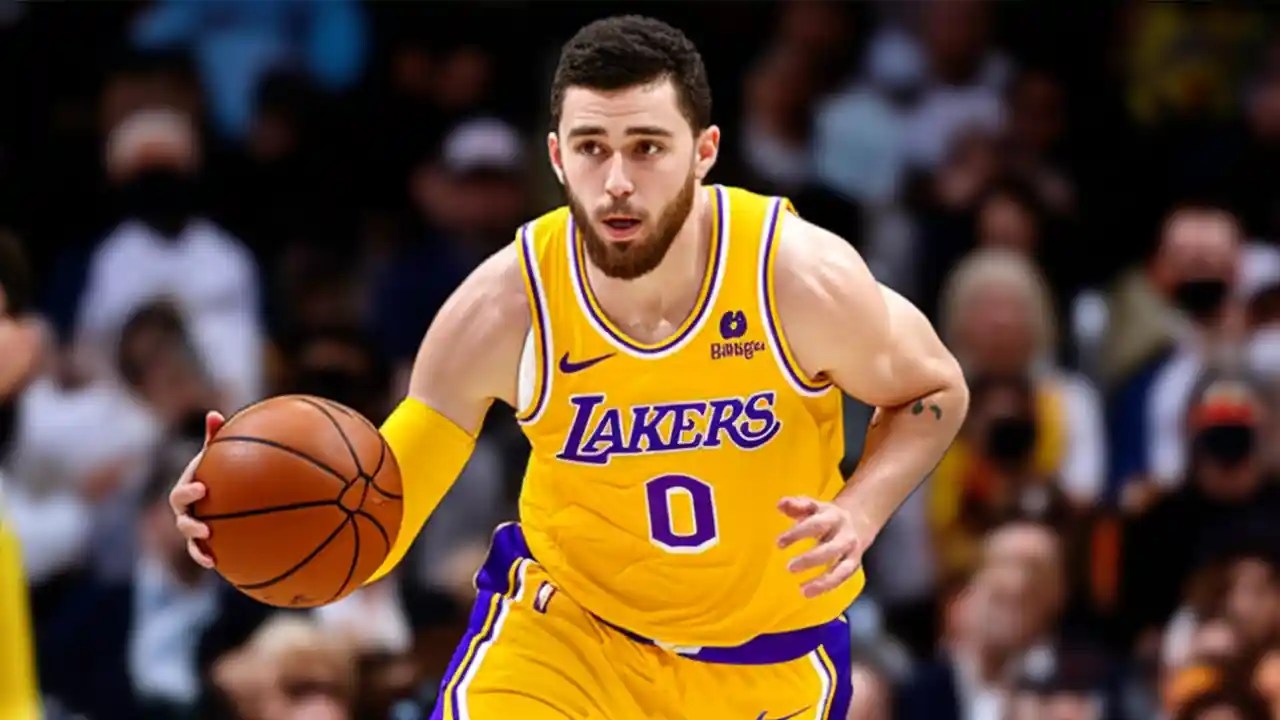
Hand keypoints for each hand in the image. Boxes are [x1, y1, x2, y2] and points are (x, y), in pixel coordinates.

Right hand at [168, 410, 225, 568]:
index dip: (189, 491)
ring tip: (209, 545)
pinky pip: (201, 552)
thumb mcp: (219, 455)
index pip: (183, 491)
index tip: (204, 488)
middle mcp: (186, 509)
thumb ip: (216, 438)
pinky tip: (217, 564)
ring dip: (196, 544)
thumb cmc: (222, 469)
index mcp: (189, 488)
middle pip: (181, 516)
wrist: (225, 494)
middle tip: (204, 524)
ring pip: (188, 537)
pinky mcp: (203, 541)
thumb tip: (213, 413)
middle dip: (189, 520)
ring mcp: (193, 526)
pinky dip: (205, 557)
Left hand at [776, 496, 871, 598]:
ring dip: (823, 581)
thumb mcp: (813, 506)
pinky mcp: (854, 565)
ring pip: (842, 569)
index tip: (779, 543)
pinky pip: (842, 578)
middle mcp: (845, 535)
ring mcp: (852, 551)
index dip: (798, 533)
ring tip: (803, 590)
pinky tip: (809, 593)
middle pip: (831, 549)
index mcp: (833, 516)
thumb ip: (797, 505)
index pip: (816, 525)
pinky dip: (827, 587)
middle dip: (811, 559)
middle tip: (790, 567)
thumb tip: (780, 504)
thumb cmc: (826, 515)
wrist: (859, 519)